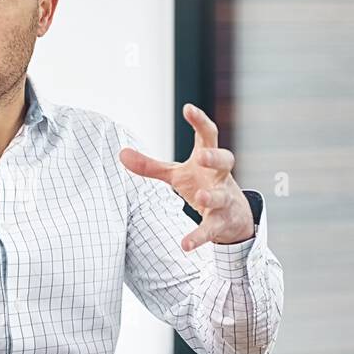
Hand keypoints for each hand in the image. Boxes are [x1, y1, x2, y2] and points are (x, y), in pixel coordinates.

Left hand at [118, 103, 254, 248]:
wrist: (232, 217)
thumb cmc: (202, 185)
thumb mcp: (176, 175)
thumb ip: (150, 166)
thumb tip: (121, 153)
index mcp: (208, 159)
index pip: (208, 135)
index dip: (200, 121)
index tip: (188, 108)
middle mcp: (220, 177)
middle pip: (226, 160)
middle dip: (215, 157)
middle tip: (202, 156)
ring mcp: (224, 199)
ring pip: (222, 196)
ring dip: (212, 196)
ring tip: (200, 197)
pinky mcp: (221, 222)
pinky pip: (211, 229)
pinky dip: (198, 236)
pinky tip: (184, 245)